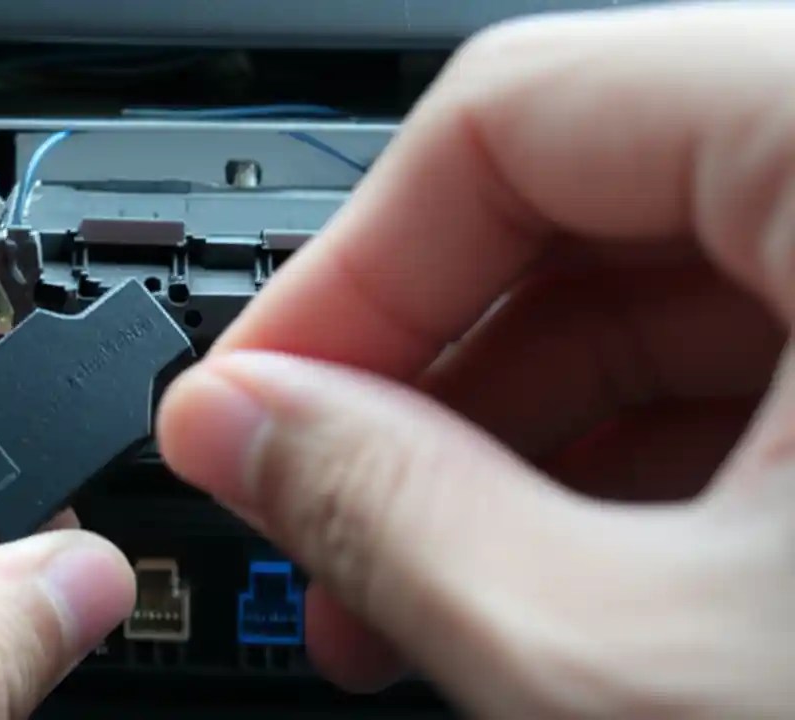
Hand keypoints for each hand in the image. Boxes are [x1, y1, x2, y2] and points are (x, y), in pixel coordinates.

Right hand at [159, 5, 794, 716]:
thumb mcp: (635, 662)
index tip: (257, 398)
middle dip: (429, 386)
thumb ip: (390, 511)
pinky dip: (641, 469)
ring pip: (669, 296)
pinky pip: (762, 363)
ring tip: (423, 596)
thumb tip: (237, 425)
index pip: (517, 110)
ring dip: (521, 450)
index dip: (347, 268)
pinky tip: (563, 587)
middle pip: (587, 207)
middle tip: (325, 519)